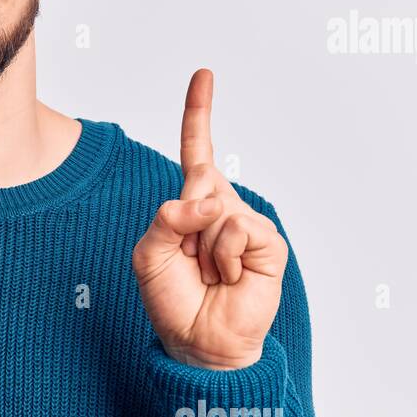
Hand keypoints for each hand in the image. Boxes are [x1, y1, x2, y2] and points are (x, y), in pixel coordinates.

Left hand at [132, 68, 287, 369]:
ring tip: (208, 275)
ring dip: (201, 249)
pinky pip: (235, 229)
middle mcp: (222, 207)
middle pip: (199, 179)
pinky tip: (227, 278)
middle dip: (186, 222)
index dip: (199, 113)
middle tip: (191, 265)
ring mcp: (247, 223)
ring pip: (215, 210)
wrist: (199, 342)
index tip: (204, 75)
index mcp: (193, 205)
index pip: (197, 151)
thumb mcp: (149, 254)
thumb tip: (211, 201)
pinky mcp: (268, 242)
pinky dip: (222, 258)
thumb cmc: (172, 299)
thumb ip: (167, 218)